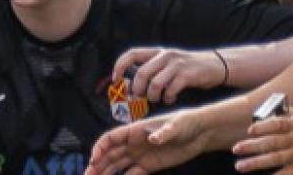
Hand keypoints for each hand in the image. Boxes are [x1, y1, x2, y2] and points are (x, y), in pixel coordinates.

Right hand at [86, 109, 208, 173]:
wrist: (199, 133)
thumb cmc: (185, 123)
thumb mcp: (176, 125)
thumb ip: (164, 132)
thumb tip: (153, 139)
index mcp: (135, 130)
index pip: (111, 138)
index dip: (100, 147)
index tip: (94, 160)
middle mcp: (134, 143)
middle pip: (110, 154)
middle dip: (97, 165)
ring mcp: (140, 154)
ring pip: (117, 165)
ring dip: (105, 173)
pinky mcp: (149, 165)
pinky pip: (132, 173)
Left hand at [113, 47, 225, 103]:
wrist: (214, 65)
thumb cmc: (187, 67)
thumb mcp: (168, 62)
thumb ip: (152, 69)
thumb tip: (131, 84)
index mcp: (158, 52)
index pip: (132, 54)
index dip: (120, 66)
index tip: (116, 79)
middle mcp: (165, 55)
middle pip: (141, 73)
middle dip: (137, 89)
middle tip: (139, 97)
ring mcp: (177, 65)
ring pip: (155, 84)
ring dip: (152, 96)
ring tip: (157, 98)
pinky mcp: (187, 75)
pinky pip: (170, 91)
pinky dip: (167, 99)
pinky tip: (170, 99)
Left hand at [233, 108, 292, 173]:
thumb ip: (283, 113)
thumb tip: (263, 107)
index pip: (278, 124)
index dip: (263, 126)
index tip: (250, 130)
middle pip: (272, 143)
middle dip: (252, 146)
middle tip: (236, 149)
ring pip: (275, 159)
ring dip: (255, 163)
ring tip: (240, 166)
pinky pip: (284, 174)